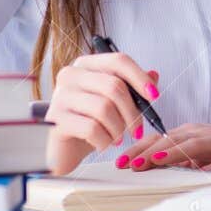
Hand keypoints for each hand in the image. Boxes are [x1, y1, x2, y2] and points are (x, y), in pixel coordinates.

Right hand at [43, 51, 160, 175]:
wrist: (63, 149)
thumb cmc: (89, 122)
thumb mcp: (114, 104)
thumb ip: (132, 88)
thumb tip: (154, 75)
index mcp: (86, 65)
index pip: (118, 61)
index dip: (140, 78)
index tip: (154, 96)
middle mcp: (70, 75)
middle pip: (114, 86)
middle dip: (132, 112)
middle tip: (137, 130)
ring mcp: (60, 96)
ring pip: (104, 108)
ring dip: (118, 129)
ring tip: (117, 138)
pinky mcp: (56, 119)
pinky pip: (91, 128)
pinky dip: (104, 140)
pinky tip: (103, 144)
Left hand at [118, 119, 210, 174]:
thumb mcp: (204, 147)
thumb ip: (181, 155)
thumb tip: (153, 164)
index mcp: (194, 133)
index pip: (162, 137)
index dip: (141, 147)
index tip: (121, 160)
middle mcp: (205, 134)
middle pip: (172, 139)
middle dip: (148, 151)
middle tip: (127, 163)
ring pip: (193, 144)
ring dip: (171, 152)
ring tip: (151, 161)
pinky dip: (209, 165)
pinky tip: (197, 171)